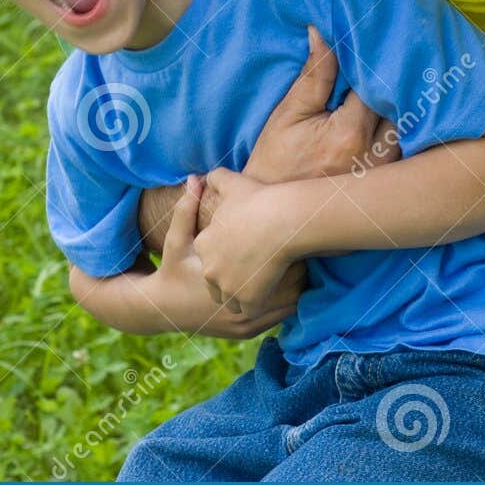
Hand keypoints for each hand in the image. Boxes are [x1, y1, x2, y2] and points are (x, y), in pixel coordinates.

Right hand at [149, 177, 304, 338]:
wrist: (164, 310)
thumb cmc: (172, 270)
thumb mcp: (175, 241)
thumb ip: (185, 210)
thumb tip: (194, 178)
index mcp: (224, 281)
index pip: (269, 264)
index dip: (284, 248)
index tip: (291, 232)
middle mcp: (234, 306)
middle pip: (284, 287)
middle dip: (295, 266)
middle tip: (306, 247)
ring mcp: (242, 323)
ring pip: (287, 304)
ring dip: (297, 286)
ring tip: (304, 264)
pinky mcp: (246, 332)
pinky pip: (279, 318)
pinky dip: (288, 302)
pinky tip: (293, 285)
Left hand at [192, 168, 301, 318]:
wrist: (281, 221)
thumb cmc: (258, 200)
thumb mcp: (232, 183)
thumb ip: (216, 178)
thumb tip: (204, 174)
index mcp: (202, 244)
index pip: (210, 257)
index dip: (227, 254)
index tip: (243, 249)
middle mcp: (209, 270)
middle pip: (218, 282)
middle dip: (232, 278)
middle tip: (253, 268)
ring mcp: (228, 289)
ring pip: (232, 300)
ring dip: (244, 295)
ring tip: (262, 282)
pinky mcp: (248, 302)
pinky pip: (252, 310)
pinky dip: (261, 303)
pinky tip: (271, 290)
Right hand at [244, 25, 399, 182]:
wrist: (272, 214)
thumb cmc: (275, 160)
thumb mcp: (288, 113)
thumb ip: (314, 74)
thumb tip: (321, 32)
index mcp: (349, 134)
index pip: (377, 85)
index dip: (373, 65)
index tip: (368, 51)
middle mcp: (374, 156)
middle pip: (400, 106)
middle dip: (391, 87)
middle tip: (382, 69)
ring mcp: (383, 175)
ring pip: (409, 130)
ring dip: (399, 110)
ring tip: (385, 94)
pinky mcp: (386, 189)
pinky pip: (405, 153)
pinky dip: (400, 135)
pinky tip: (389, 121)